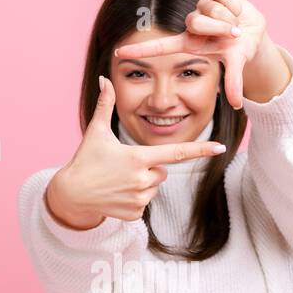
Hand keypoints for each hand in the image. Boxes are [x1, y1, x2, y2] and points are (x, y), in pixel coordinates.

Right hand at [45, 74, 227, 228]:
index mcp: (138, 157)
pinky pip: (145, 203)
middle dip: (149, 167)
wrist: (71, 194)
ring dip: (143, 183)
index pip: (176, 153)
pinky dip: (134, 199)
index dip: (200, 150)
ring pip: (154, 187)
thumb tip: (103, 79)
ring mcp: (139, 198)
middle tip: (124, 166)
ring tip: (119, 181)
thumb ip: (105, 104)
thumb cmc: (86, 160)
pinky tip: (117, 195)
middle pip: (163, 170)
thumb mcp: (96, 131)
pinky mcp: (135, 213)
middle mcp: (142, 179)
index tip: (220, 148)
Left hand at [113, 0, 267, 108]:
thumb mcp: (234, 64)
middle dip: (218, 28)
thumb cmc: (238, 50)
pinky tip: (238, 12)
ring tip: (236, 26)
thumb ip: (233, 82)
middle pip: (196, 21)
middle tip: (233, 35)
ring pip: (211, 8)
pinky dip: (236, 6)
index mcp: (190, 43)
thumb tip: (237, 104)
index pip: (160, 47)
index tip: (119, 53)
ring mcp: (203, 7)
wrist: (255, 33)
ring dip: (229, 19)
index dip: (139, 50)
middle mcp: (193, 24)